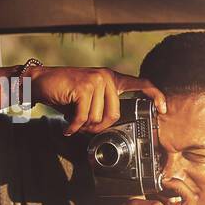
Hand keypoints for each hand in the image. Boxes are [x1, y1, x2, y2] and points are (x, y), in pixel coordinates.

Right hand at [29, 67, 167, 134]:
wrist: (41, 81)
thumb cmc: (65, 93)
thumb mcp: (89, 98)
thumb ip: (103, 107)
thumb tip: (111, 126)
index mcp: (112, 79)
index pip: (141, 84)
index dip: (155, 96)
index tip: (163, 108)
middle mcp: (107, 77)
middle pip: (114, 115)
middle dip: (98, 127)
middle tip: (84, 127)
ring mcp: (96, 80)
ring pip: (98, 118)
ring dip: (83, 126)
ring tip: (73, 121)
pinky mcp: (84, 87)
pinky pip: (84, 117)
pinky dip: (73, 126)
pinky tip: (67, 126)